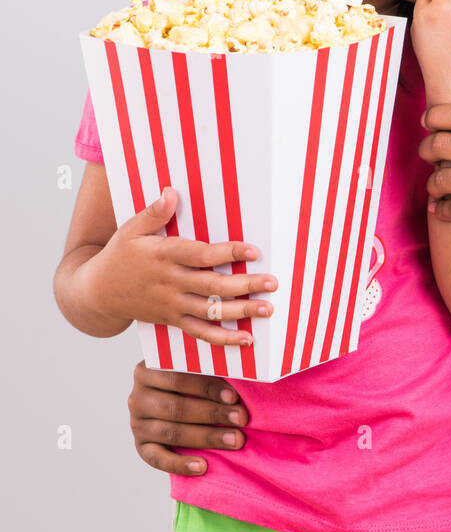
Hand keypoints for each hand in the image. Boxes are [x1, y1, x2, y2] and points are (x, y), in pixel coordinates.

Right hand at [81, 188, 276, 348]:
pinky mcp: (172, 320)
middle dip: (244, 285)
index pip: (201, 255)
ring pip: (210, 311)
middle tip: (272, 283)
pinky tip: (247, 339)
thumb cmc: (119, 255)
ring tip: (267, 309)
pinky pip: (200, 333)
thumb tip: (171, 192)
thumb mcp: (130, 229)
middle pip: (212, 286)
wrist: (96, 293)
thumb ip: (154, 213)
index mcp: (164, 256)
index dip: (228, 253)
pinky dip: (223, 339)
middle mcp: (171, 282)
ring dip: (240, 312)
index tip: (253, 250)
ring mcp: (172, 305)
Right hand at [128, 361, 248, 474]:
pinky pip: (158, 459)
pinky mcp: (141, 446)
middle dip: (213, 414)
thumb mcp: (192, 369)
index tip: (235, 396)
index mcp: (147, 370)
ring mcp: (137, 424)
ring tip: (236, 440)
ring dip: (207, 438)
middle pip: (177, 408)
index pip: (178, 379)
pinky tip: (203, 466)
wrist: (171, 401)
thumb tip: (243, 365)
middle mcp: (137, 397)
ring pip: (172, 433)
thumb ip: (207, 366)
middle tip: (242, 418)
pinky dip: (180, 464)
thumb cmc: (190, 382)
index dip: (208, 388)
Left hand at [417, 103, 450, 260]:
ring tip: (436, 188)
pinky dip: (441, 211)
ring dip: (433, 185)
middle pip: (444, 143)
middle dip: (426, 149)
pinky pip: (450, 208)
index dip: (437, 115)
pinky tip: (441, 210)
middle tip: (425, 154)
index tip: (426, 121)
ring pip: (442, 178)